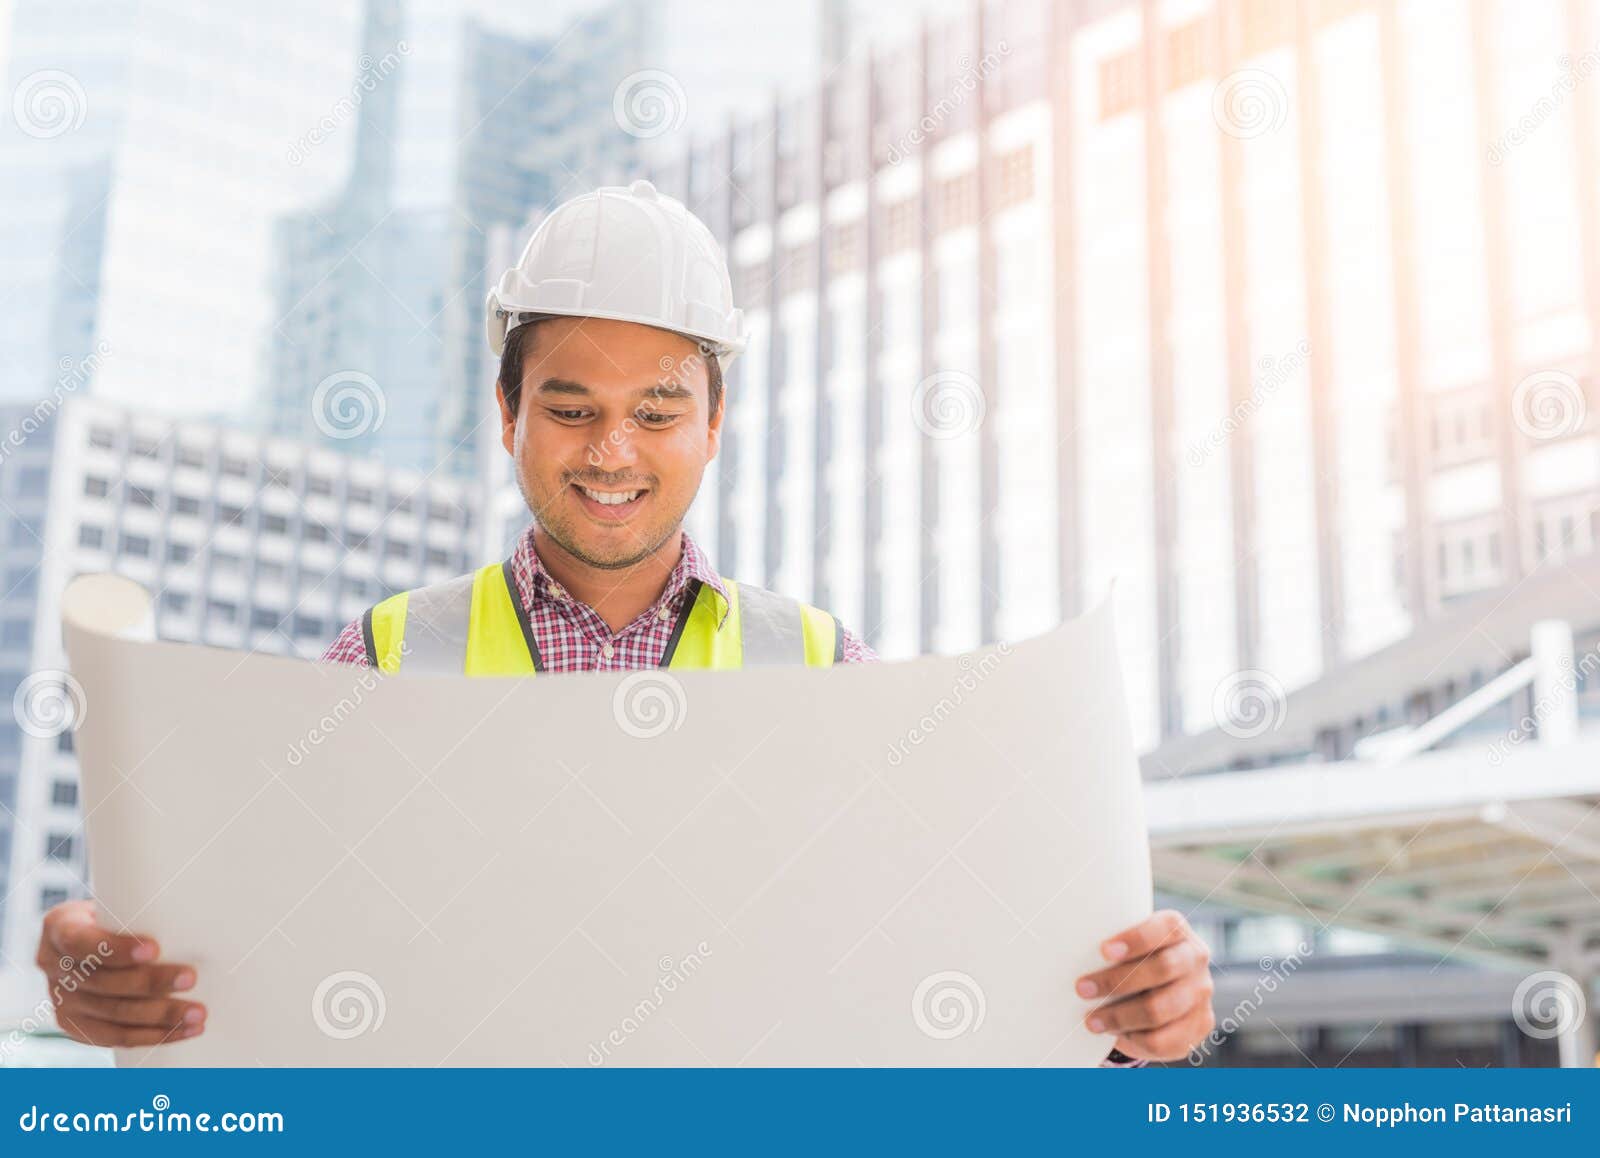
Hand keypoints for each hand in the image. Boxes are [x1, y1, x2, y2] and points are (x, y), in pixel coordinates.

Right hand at [35, 900, 205, 1046]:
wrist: (94, 938)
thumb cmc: (118, 912)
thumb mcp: (119, 900)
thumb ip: (141, 905)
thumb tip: (200, 908)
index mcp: (60, 927)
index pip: (81, 942)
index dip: (116, 949)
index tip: (154, 949)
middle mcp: (53, 965)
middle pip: (102, 982)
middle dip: (150, 983)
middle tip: (191, 978)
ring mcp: (60, 999)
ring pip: (113, 1014)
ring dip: (160, 1015)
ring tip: (198, 1013)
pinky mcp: (74, 1025)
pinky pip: (115, 1037)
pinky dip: (153, 1035)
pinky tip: (184, 1031)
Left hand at [1076, 909, 1213, 1061]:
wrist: (1163, 985)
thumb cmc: (1132, 958)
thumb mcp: (1126, 944)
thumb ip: (1110, 944)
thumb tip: (1063, 944)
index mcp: (1177, 930)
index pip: (1165, 928)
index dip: (1136, 939)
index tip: (1103, 950)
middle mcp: (1195, 958)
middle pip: (1162, 969)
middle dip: (1116, 981)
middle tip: (1082, 989)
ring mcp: (1201, 992)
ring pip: (1160, 1009)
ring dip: (1119, 1017)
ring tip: (1091, 1021)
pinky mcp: (1200, 1024)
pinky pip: (1166, 1040)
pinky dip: (1137, 1040)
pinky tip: (1117, 1035)